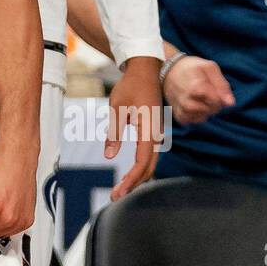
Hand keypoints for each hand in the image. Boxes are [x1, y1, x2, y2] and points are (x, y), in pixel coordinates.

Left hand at [105, 57, 162, 199]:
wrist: (146, 69)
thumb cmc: (130, 86)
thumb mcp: (117, 107)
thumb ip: (114, 132)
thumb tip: (109, 155)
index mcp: (149, 130)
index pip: (142, 163)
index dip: (131, 180)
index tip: (118, 192)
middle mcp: (157, 135)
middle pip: (149, 167)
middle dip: (134, 183)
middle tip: (116, 196)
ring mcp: (157, 133)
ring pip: (151, 162)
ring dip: (138, 177)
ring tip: (121, 189)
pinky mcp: (154, 131)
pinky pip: (150, 154)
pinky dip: (141, 167)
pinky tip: (131, 175)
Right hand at [164, 55, 233, 124]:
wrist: (168, 69)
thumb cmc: (192, 67)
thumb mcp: (209, 68)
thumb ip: (222, 85)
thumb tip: (230, 104)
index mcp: (195, 86)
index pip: (216, 101)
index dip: (220, 97)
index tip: (215, 90)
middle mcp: (186, 99)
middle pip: (210, 110)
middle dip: (214, 104)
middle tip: (209, 94)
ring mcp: (180, 108)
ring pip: (201, 118)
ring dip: (206, 111)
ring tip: (202, 100)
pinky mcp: (176, 113)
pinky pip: (191, 121)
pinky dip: (196, 116)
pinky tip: (195, 106)